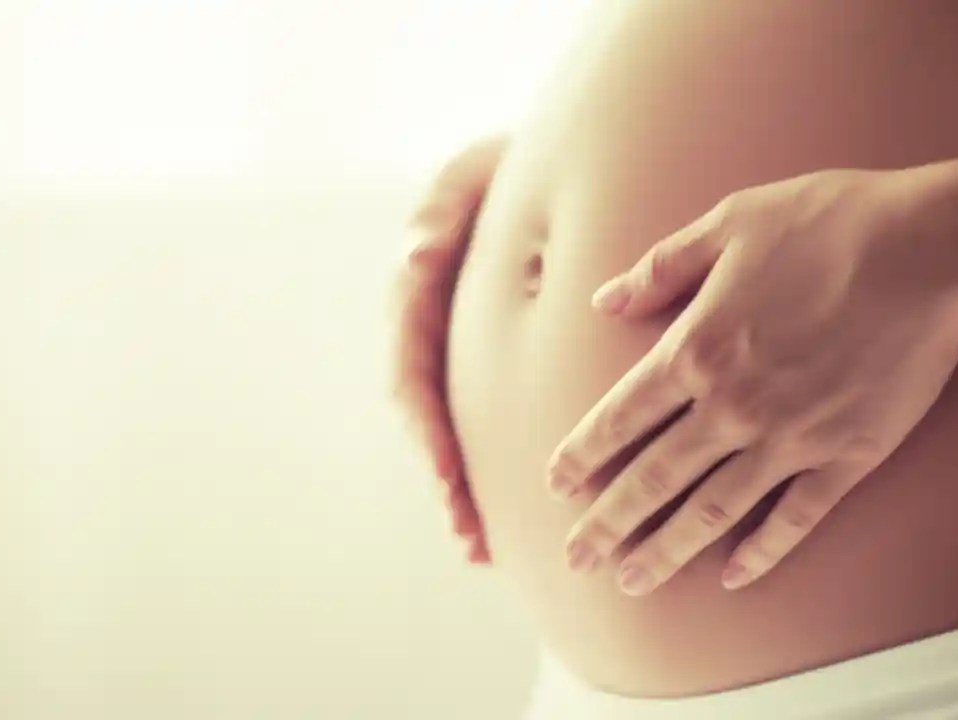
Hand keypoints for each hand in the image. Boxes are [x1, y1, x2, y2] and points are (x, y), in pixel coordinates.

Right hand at [389, 134, 508, 564]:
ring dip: (466, 489)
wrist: (546, 164)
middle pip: (431, 421)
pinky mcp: (494, 357)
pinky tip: (508, 516)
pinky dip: (494, 465)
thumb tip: (413, 262)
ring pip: (458, 428)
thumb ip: (440, 215)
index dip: (427, 430)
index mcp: (418, 295)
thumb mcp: (469, 177)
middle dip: (448, 480)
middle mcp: (433, 331)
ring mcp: (461, 346)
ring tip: (483, 548)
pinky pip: (489, 416)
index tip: (448, 477)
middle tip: (470, 536)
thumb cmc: (506, 165)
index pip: (412, 372)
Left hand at [547, 169, 957, 593]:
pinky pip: (794, 518)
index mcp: (696, 348)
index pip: (620, 417)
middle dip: (607, 523)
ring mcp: (790, 437)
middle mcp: (732, 405)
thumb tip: (604, 300)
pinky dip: (761, 551)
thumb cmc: (831, 222)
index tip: (555, 486)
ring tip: (630, 582)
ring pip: (712, 511)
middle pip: (653, 478)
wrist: (934, 249)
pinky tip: (732, 577)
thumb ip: (662, 267)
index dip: (583, 454)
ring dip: (666, 551)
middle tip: (574, 558)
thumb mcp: (730, 222)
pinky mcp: (847, 456)